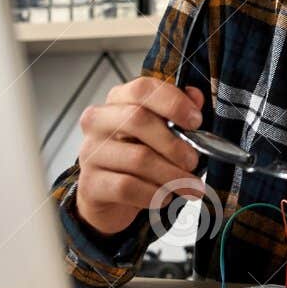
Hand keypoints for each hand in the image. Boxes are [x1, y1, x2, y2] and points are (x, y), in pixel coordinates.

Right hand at [72, 77, 205, 236]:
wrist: (109, 199)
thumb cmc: (136, 160)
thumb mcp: (159, 133)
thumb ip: (176, 113)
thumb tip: (196, 97)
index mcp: (117, 102)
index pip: (142, 89)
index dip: (173, 102)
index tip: (196, 121)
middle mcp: (98, 122)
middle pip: (138, 119)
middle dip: (174, 143)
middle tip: (193, 161)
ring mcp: (91, 152)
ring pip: (138, 159)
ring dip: (172, 175)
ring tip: (189, 185)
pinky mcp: (90, 184)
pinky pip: (128, 186)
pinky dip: (154, 194)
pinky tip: (165, 196)